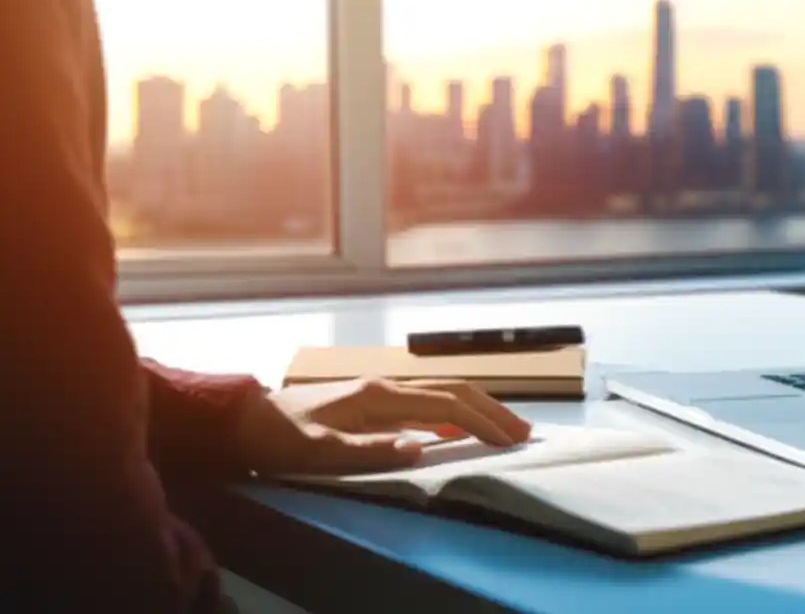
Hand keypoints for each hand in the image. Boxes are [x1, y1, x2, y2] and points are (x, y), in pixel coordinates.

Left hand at [232, 378, 531, 474]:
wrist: (246, 421)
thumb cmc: (280, 439)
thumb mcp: (320, 451)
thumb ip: (369, 450)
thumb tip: (420, 448)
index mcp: (380, 396)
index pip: (447, 405)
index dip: (483, 422)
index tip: (511, 440)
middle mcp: (386, 388)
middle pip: (454, 392)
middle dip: (492, 410)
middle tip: (524, 433)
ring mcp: (381, 394)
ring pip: (443, 396)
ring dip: (478, 411)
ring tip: (505, 430)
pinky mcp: (374, 404)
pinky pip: (427, 406)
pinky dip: (455, 416)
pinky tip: (461, 432)